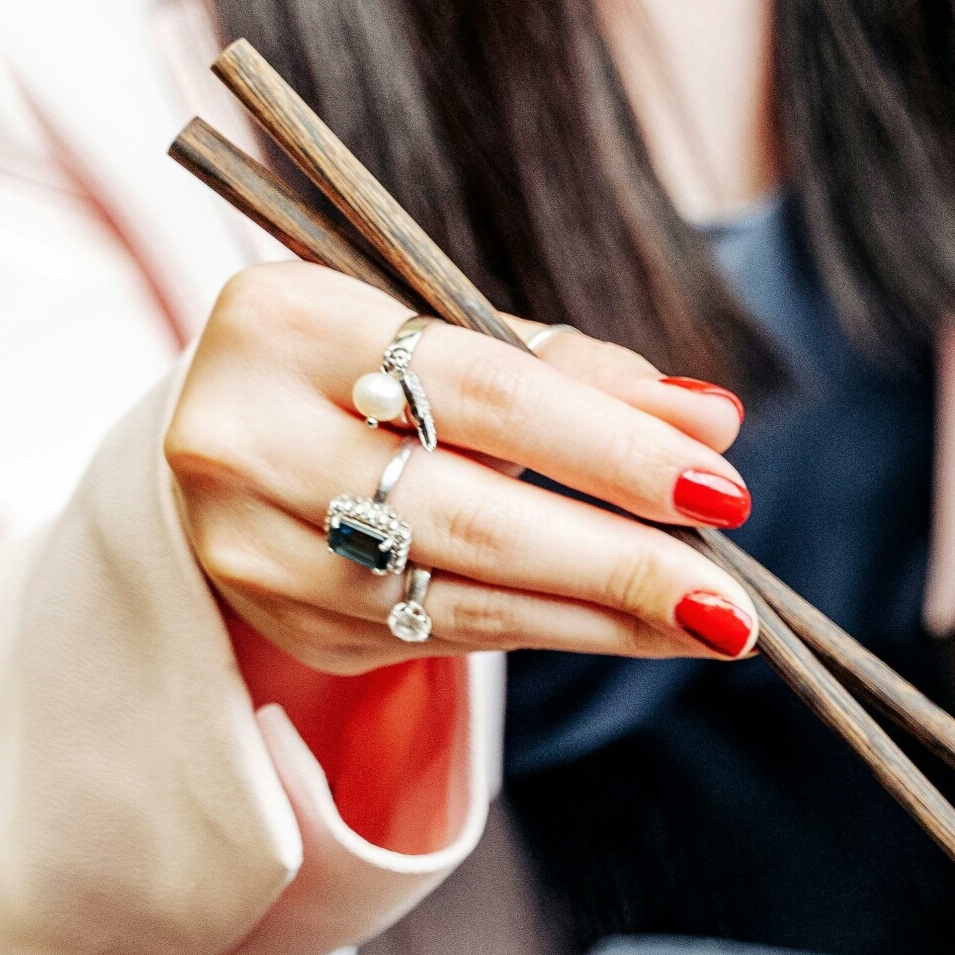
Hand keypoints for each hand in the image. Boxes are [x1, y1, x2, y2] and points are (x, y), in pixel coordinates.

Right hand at [165, 264, 755, 672]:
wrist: (220, 436)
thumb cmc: (363, 368)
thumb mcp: (449, 332)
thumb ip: (578, 373)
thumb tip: (711, 423)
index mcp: (287, 321)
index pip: (484, 392)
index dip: (611, 447)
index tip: (721, 489)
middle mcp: (248, 434)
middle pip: (471, 514)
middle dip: (620, 562)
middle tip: (734, 599)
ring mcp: (255, 541)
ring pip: (461, 594)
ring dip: (604, 617)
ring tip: (711, 623)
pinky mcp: (286, 617)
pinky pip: (443, 633)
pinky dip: (551, 630)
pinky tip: (632, 629)